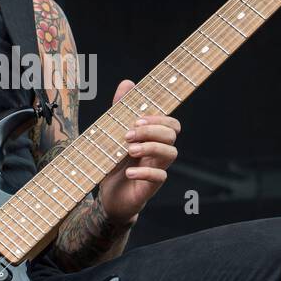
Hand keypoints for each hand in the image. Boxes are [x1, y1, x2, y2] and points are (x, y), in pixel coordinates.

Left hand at [97, 78, 179, 227]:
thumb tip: (128, 83)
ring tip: (129, 150)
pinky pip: (160, 177)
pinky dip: (145, 172)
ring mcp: (157, 168)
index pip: (170, 123)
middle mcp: (158, 152)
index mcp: (152, 138)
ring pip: (171, 153)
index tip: (138, 119)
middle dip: (151, 130)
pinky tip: (129, 172)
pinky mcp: (151, 187)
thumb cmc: (113, 164)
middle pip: (172, 134)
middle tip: (128, 135)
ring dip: (150, 148)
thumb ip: (121, 110)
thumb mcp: (112, 134)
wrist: (108, 198)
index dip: (160, 118)